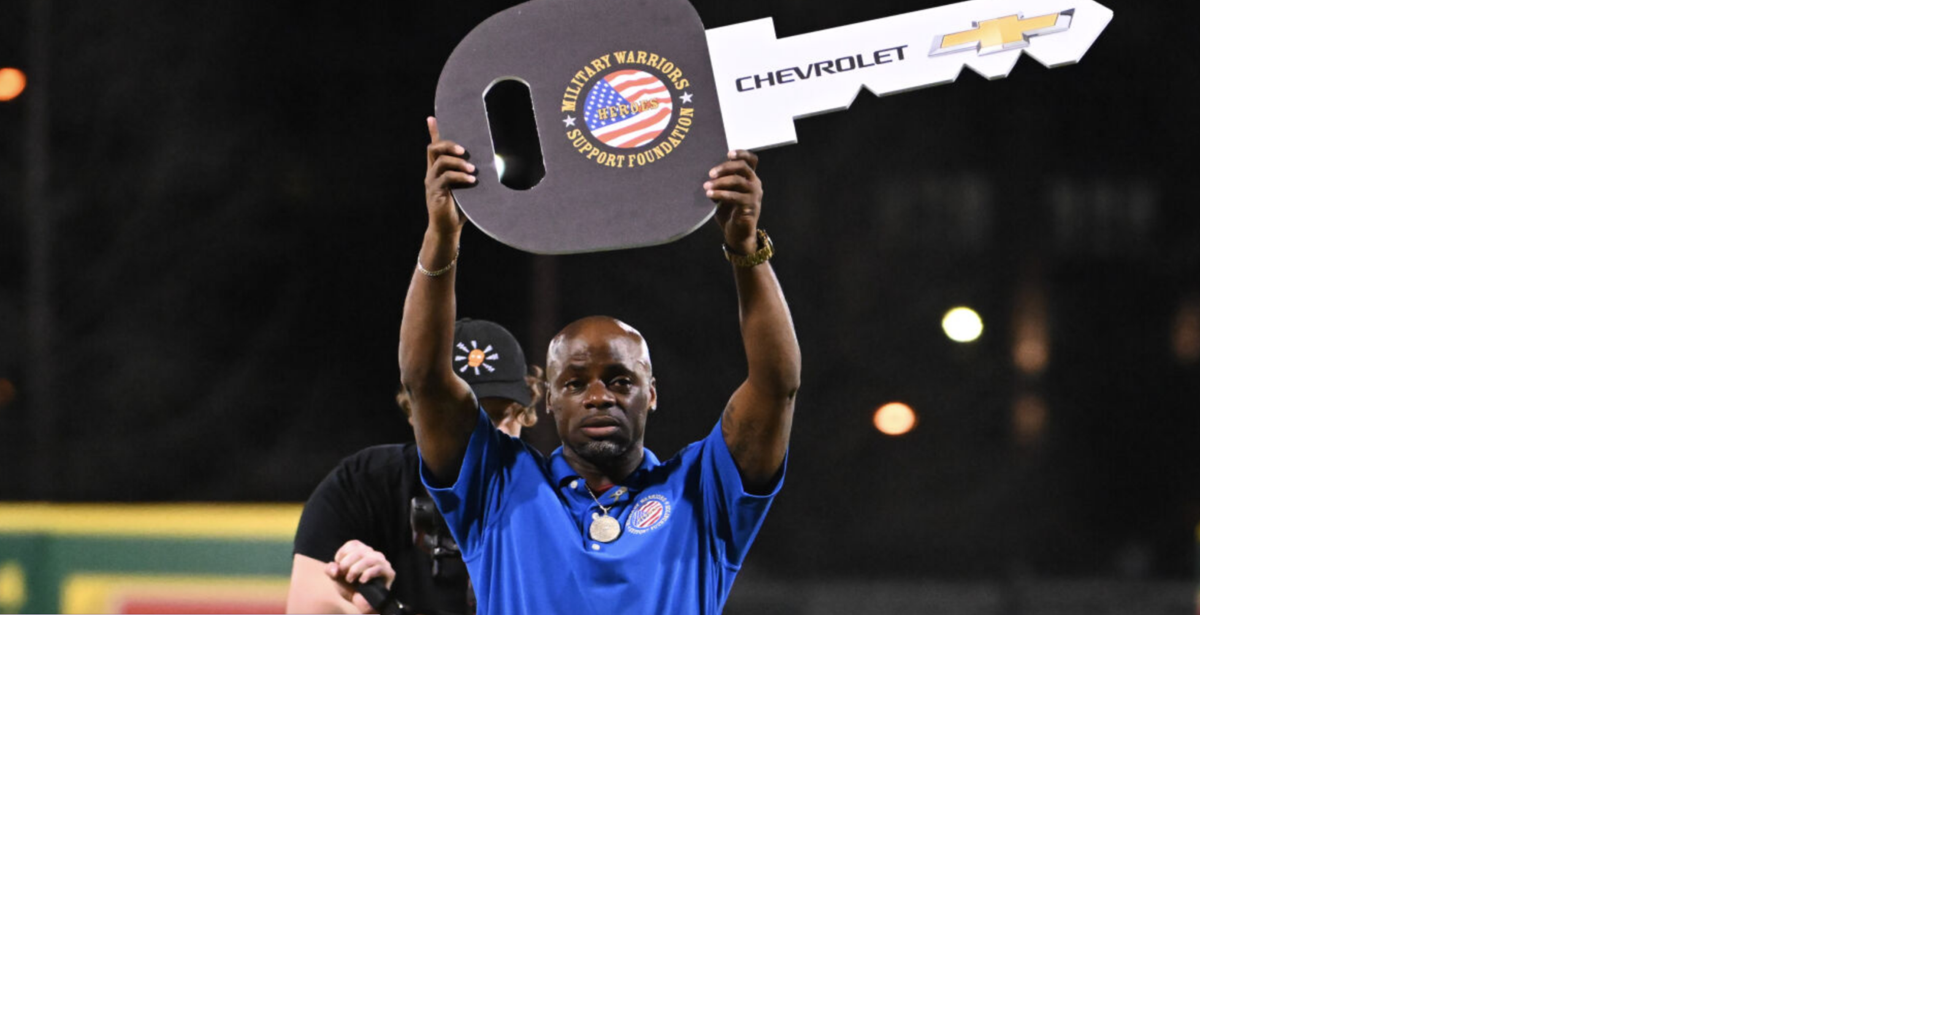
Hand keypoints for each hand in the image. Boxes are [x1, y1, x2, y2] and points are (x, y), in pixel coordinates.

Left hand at [326, 540, 395, 613]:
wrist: (362, 603)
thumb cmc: (351, 587)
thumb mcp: (337, 578)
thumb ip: (331, 570)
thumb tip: (335, 569)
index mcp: (362, 551)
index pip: (353, 544)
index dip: (342, 554)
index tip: (339, 568)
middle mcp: (374, 554)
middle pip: (359, 552)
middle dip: (347, 564)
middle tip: (343, 575)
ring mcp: (383, 563)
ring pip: (368, 560)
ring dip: (355, 570)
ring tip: (350, 579)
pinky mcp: (389, 572)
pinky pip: (378, 568)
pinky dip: (367, 575)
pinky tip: (362, 581)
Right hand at [425, 116, 475, 237]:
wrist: (448, 229)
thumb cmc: (461, 208)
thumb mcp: (466, 188)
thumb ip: (471, 175)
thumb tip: (490, 164)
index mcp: (438, 169)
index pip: (434, 147)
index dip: (433, 132)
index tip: (432, 117)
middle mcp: (432, 173)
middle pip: (433, 149)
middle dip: (448, 144)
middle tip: (463, 150)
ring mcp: (432, 182)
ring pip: (440, 162)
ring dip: (457, 162)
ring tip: (472, 169)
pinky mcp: (435, 193)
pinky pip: (445, 178)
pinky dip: (459, 177)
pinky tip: (471, 180)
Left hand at [706, 150, 762, 254]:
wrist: (738, 235)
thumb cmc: (729, 212)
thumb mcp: (724, 193)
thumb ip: (720, 182)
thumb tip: (706, 173)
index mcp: (750, 178)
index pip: (751, 160)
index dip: (742, 153)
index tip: (728, 153)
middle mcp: (755, 183)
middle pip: (743, 166)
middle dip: (725, 167)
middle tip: (710, 173)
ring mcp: (754, 195)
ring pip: (738, 180)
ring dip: (720, 182)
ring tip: (706, 187)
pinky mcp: (750, 206)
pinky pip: (735, 196)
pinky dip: (721, 194)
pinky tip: (710, 195)